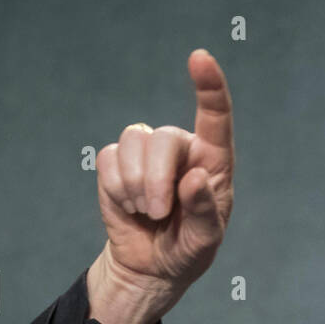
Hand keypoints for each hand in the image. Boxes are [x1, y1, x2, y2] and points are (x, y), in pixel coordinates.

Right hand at [87, 48, 233, 323]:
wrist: (150, 266)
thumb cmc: (187, 249)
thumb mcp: (204, 241)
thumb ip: (204, 212)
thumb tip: (195, 178)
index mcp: (212, 161)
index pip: (215, 118)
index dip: (209, 87)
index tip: (200, 58)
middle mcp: (181, 148)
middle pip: (163, 138)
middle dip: (156, 179)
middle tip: (158, 213)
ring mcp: (147, 151)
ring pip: (133, 143)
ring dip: (136, 187)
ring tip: (147, 212)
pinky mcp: (117, 162)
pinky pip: (109, 160)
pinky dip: (117, 190)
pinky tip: (130, 207)